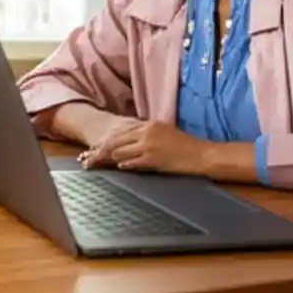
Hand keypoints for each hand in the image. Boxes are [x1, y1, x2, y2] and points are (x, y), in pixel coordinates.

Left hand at [81, 121, 209, 175]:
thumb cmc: (184, 145)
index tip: (96, 146)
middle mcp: (147, 133)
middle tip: (90, 157)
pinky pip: (133, 162)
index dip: (107, 139)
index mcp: (149, 125)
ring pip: (121, 151)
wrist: (201, 155)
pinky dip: (124, 164)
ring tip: (100, 163)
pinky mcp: (154, 159)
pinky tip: (119, 167)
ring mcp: (149, 146)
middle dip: (102, 149)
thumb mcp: (164, 132)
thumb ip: (146, 133)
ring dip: (110, 158)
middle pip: (117, 140)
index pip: (122, 131)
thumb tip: (129, 138)